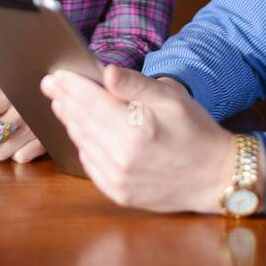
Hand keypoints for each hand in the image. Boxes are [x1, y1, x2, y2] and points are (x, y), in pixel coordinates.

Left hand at [0, 87, 46, 162]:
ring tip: (9, 132)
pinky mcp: (46, 141)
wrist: (57, 89)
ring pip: (0, 154)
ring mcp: (35, 127)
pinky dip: (17, 152)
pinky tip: (23, 139)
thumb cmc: (19, 95)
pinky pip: (20, 159)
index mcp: (4, 95)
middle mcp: (20, 111)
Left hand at [40, 65, 236, 213]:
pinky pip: (90, 164)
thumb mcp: (171, 98)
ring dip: (69, 121)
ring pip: (82, 143)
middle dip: (64, 100)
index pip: (91, 101)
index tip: (56, 74)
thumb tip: (104, 71)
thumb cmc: (196, 132)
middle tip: (50, 84)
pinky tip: (80, 131)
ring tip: (61, 103)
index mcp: (135, 130)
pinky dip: (81, 145)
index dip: (71, 86)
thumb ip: (135, 84)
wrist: (216, 177)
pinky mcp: (118, 193)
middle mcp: (122, 157)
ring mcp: (118, 179)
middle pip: (81, 121)